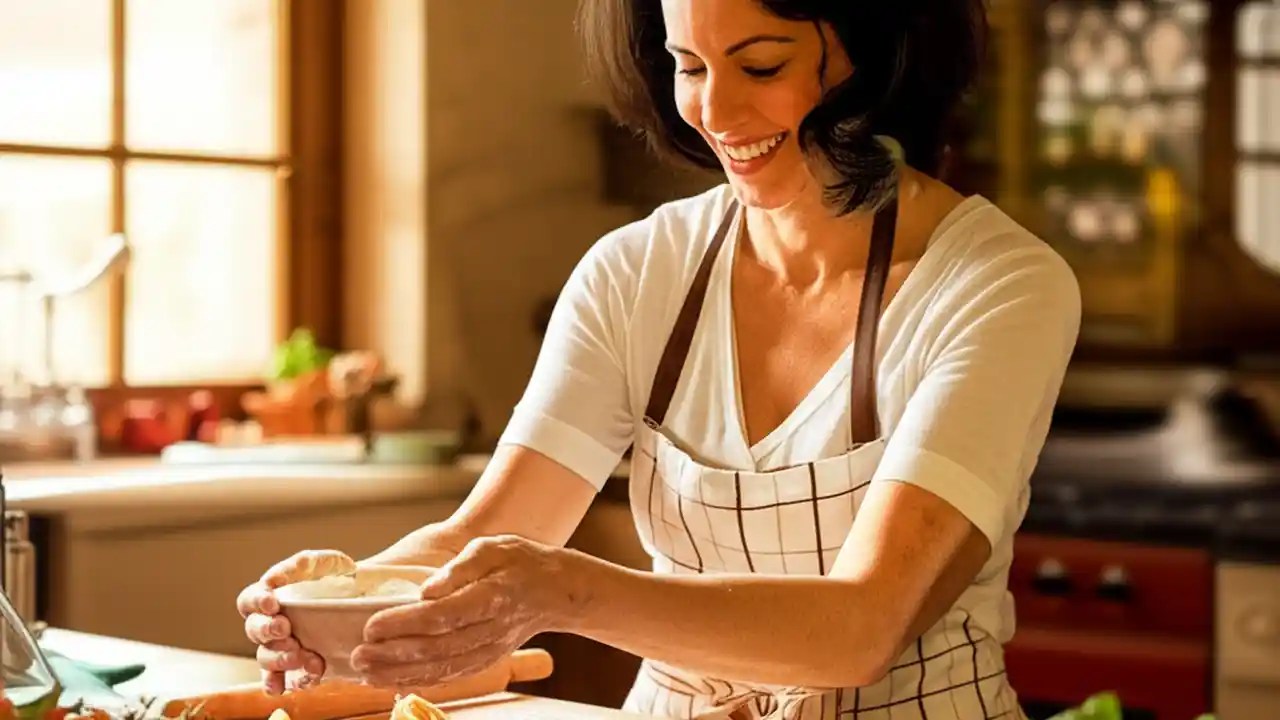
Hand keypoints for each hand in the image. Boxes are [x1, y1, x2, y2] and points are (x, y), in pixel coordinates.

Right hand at [237, 549, 355, 693]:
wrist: (361, 598)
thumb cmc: (335, 577)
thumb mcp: (324, 563)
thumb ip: (304, 563)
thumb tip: (282, 573)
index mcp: (268, 598)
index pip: (248, 601)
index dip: (256, 603)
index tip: (272, 603)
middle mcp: (268, 625)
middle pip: (254, 632)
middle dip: (267, 631)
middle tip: (286, 629)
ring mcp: (280, 649)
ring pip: (266, 659)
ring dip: (280, 659)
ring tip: (301, 655)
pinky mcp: (296, 668)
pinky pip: (284, 681)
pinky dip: (291, 682)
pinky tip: (308, 677)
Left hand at [351, 534, 583, 687]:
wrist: (554, 592)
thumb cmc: (520, 562)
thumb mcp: (493, 548)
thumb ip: (460, 567)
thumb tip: (426, 590)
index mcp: (492, 597)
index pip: (442, 616)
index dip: (405, 623)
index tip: (372, 625)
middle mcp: (490, 630)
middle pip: (436, 648)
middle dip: (393, 655)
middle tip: (357, 654)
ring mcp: (488, 650)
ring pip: (441, 669)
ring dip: (400, 674)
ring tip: (365, 672)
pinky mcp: (484, 661)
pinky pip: (449, 676)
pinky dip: (418, 682)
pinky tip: (391, 681)